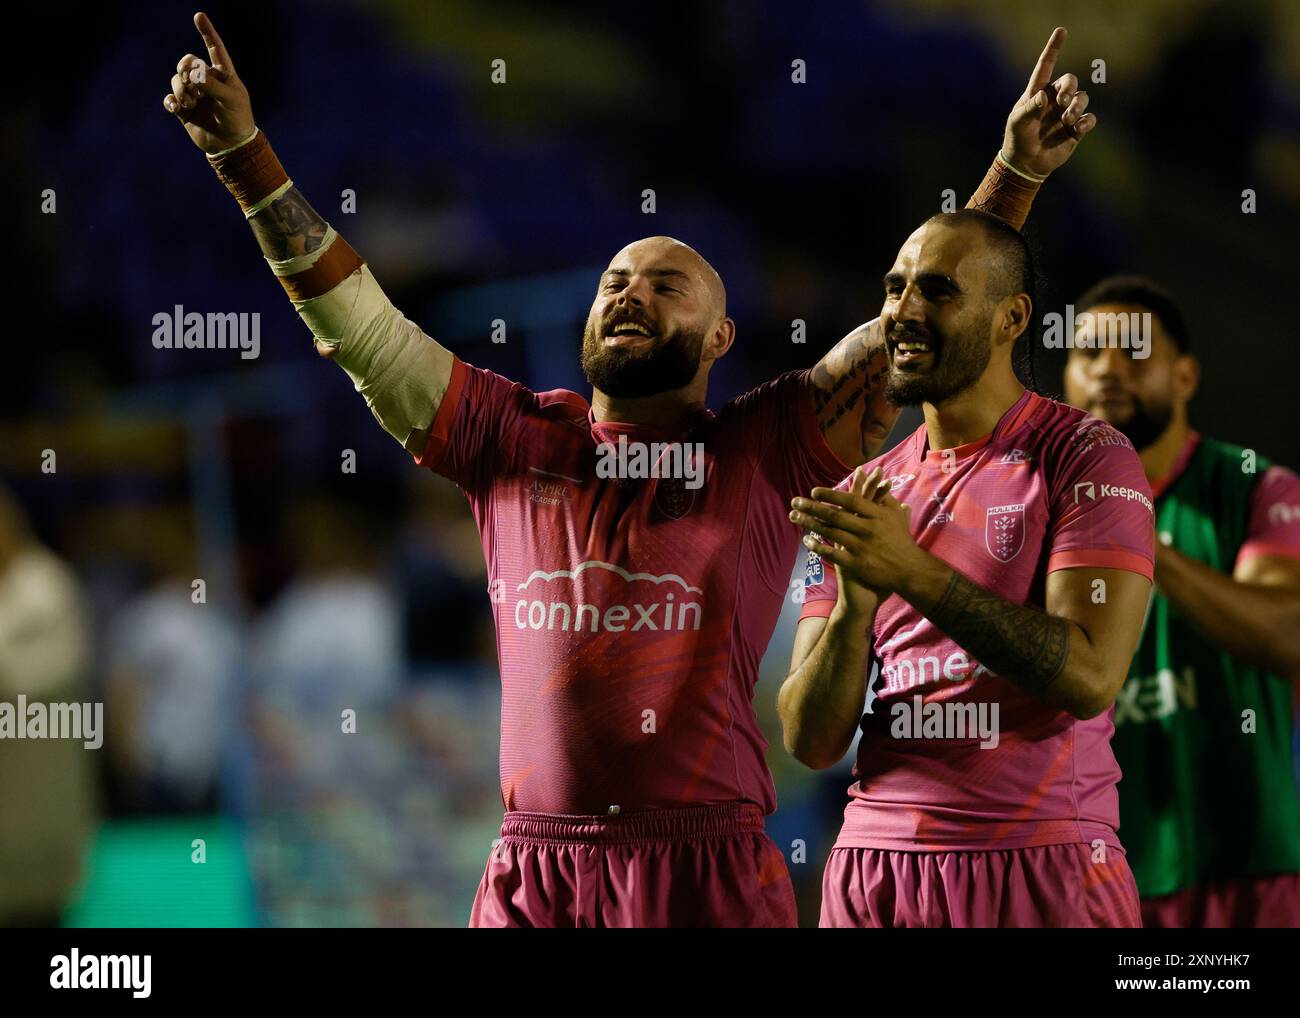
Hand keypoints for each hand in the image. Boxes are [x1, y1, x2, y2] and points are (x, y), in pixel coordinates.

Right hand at [162, 12, 254, 153]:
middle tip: (192, 84)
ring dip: (180, 89)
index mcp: (223, 74)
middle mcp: (207, 81)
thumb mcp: (230, 100)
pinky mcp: (184, 109)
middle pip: (187, 62)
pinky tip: (177, 108)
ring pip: (176, 80)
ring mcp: (194, 94)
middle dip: (185, 69)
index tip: (199, 16)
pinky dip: (171, 101)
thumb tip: (192, 76)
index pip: (215, 49)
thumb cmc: (237, 119)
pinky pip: (170, 99)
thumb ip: (212, 85)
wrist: (231, 145)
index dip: (207, 32)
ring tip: (191, 104)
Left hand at [790, 467, 916, 605]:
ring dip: (810, 524)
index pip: (850, 501)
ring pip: (831, 533)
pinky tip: (806, 540)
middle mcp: (868, 529)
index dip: (831, 495)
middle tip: (795, 501)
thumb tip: (878, 482)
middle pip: (835, 515)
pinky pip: (833, 554)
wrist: (910, 571)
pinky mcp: (858, 564)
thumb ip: (886, 499)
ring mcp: (862, 547)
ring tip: (794, 517)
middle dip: (812, 507)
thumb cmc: (902, 541)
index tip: (814, 491)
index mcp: (877, 515)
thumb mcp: (897, 516)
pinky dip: (818, 547)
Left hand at [1001, 27, 1095, 178]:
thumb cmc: (1017, 139)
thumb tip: (1045, 97)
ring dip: (1077, 107)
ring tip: (1067, 120)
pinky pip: (1089, 118)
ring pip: (1082, 98)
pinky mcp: (1076, 129)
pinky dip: (1087, 121)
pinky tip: (1078, 128)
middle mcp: (1054, 100)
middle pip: (1070, 81)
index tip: (1061, 30)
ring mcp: (1066, 113)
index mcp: (1038, 93)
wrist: (1026, 163)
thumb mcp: (1018, 123)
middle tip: (1063, 102)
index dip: (1054, 48)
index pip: (1046, 66)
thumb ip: (1029, 108)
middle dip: (1069, 87)